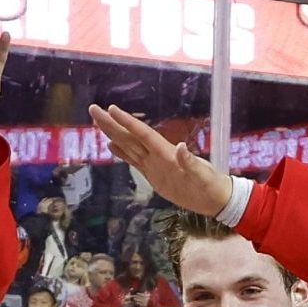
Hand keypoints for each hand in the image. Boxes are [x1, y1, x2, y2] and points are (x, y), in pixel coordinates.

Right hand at [87, 104, 232, 216]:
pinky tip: (112, 145)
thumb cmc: (211, 185)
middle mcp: (157, 155)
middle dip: (111, 123)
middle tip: (93, 109)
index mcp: (166, 153)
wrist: (214, 197)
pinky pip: (134, 160)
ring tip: (98, 121)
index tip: (111, 109)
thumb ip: (191, 163)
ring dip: (113, 133)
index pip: (142, 134)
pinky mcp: (153, 174)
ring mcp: (154, 164)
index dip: (127, 122)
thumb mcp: (202, 176)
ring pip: (128, 145)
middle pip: (129, 136)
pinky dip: (122, 153)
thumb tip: (181, 148)